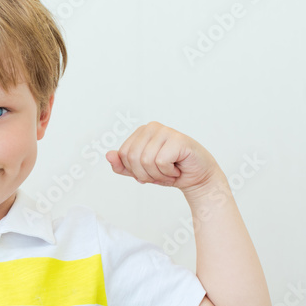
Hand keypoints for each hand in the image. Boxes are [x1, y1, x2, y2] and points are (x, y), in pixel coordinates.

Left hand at [105, 121, 220, 194]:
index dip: (134, 170)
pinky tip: (177, 168)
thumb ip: (122, 165)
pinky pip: (160, 162)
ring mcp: (165, 131)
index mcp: (140, 132)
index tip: (150, 170)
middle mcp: (151, 127)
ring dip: (159, 174)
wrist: (196, 178)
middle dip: (146, 174)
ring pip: (146, 161)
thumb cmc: (170, 172)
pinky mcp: (178, 139)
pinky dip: (168, 172)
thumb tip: (108, 155)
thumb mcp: (141, 172)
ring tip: (170, 170)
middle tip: (161, 173)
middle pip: (132, 158)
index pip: (123, 155)